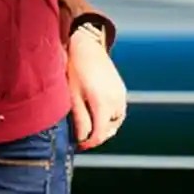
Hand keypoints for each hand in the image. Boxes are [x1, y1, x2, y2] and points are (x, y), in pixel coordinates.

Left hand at [67, 30, 126, 149]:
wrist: (87, 48)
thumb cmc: (75, 70)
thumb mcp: (72, 96)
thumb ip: (80, 119)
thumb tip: (82, 139)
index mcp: (103, 104)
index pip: (100, 134)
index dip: (90, 143)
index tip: (79, 146)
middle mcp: (116, 101)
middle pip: (110, 130)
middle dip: (97, 137)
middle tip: (82, 138)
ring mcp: (121, 95)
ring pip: (116, 121)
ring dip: (105, 128)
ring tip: (89, 128)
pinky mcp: (121, 90)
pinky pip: (118, 111)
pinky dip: (109, 117)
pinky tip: (97, 114)